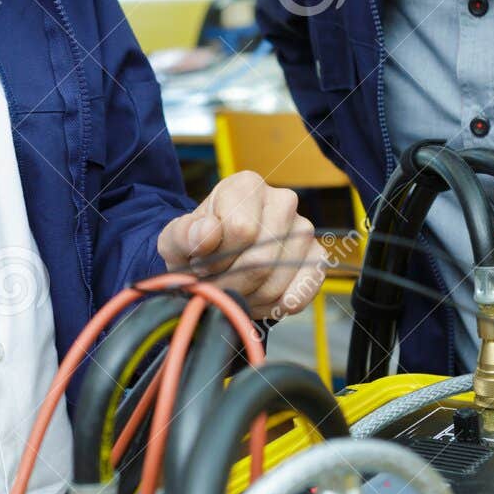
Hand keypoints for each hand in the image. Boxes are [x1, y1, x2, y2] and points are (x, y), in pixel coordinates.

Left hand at [157, 170, 327, 320]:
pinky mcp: (316, 259)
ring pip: (276, 283)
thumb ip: (184, 234)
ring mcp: (304, 230)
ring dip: (247, 298)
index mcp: (247, 186)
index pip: (241, 229)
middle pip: (260, 259)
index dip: (217, 258)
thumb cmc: (197, 246)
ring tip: (232, 289)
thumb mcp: (176, 239)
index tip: (202, 263)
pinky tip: (256, 300)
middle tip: (215, 284)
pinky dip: (272, 308)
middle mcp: (283, 201)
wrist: (215, 262)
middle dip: (230, 283)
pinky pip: (299, 295)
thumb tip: (206, 233)